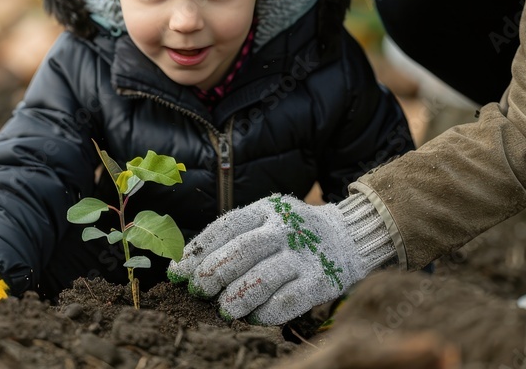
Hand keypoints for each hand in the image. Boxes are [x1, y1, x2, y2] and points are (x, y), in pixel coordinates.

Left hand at [168, 194, 380, 324]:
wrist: (348, 236)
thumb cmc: (292, 234)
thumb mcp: (266, 220)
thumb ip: (235, 238)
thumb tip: (189, 268)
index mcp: (266, 209)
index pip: (225, 227)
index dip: (197, 251)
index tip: (177, 273)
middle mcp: (285, 228)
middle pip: (241, 251)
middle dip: (213, 274)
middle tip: (197, 291)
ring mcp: (304, 254)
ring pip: (262, 278)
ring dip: (236, 297)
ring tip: (224, 310)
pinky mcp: (321, 280)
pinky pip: (287, 300)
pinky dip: (266, 312)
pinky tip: (253, 317)